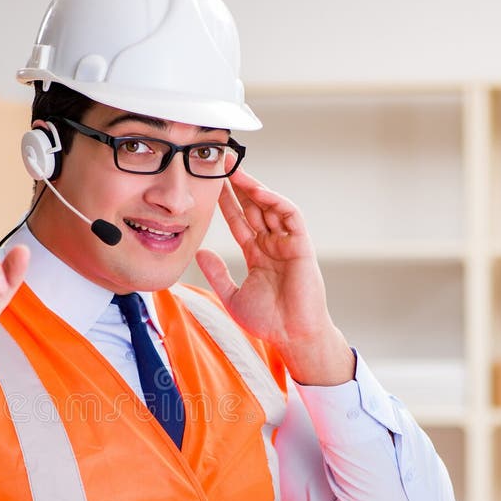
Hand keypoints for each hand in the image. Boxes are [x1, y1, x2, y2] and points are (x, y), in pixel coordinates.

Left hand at [196, 168, 353, 385]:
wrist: (292, 336)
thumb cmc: (268, 321)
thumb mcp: (232, 295)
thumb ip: (217, 274)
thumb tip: (199, 253)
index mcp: (257, 254)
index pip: (240, 221)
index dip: (227, 202)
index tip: (212, 185)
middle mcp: (272, 244)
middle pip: (254, 207)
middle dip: (239, 186)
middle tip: (222, 163)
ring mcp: (287, 243)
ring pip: (271, 207)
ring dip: (254, 187)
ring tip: (236, 170)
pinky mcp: (301, 245)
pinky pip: (290, 216)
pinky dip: (275, 202)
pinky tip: (258, 191)